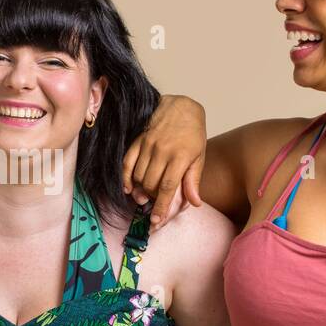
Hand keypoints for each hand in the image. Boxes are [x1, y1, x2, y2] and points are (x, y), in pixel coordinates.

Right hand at [122, 94, 206, 230]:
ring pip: (139, 176)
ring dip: (141, 190)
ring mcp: (148, 145)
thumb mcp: (199, 156)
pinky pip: (127, 163)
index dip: (161, 206)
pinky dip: (125, 178)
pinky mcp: (138, 140)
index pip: (167, 187)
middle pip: (151, 184)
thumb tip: (194, 203)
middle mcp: (162, 151)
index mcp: (180, 156)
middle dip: (152, 198)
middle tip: (155, 202)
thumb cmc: (192, 133)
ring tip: (146, 195)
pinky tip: (128, 188)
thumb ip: (193, 180)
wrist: (180, 106)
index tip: (156, 220)